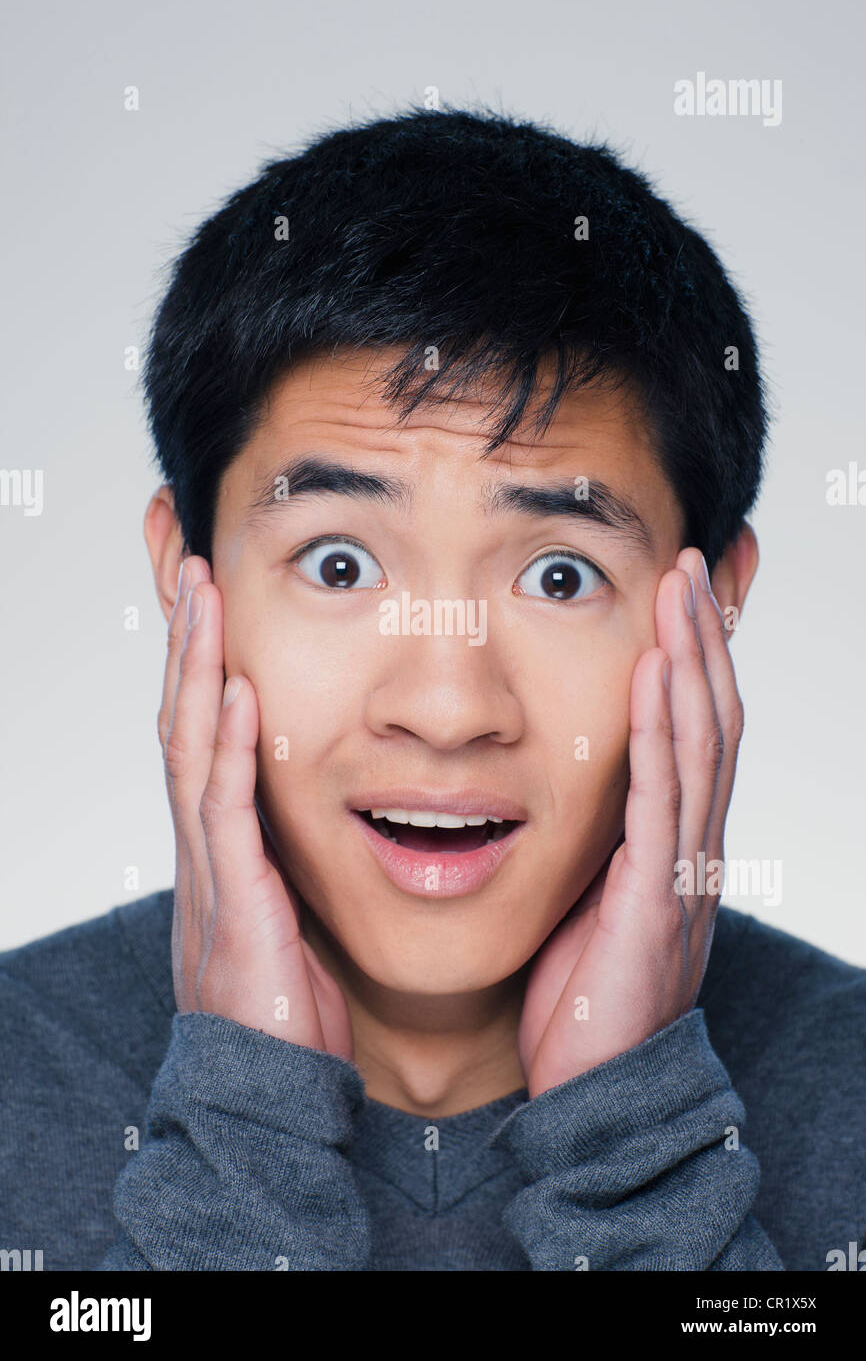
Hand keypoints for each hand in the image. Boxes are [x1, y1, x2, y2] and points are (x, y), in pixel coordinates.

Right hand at [158, 556, 352, 1058]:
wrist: (266, 1100)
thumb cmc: (290, 1010)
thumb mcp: (294, 912)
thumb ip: (297, 853)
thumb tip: (325, 808)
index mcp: (225, 844)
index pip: (203, 732)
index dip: (202, 660)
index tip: (208, 591)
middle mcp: (206, 847)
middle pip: (183, 721)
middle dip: (185, 639)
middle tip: (187, 561)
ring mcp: (211, 874)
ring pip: (189, 750)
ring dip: (195, 666)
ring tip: (201, 592)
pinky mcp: (234, 907)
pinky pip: (224, 815)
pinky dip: (225, 748)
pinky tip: (233, 689)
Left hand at [518, 547, 740, 1097]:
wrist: (596, 1094)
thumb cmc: (584, 1000)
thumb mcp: (588, 902)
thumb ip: (595, 844)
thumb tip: (575, 790)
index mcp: (674, 845)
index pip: (696, 733)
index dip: (697, 661)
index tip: (686, 594)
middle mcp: (691, 847)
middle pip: (712, 720)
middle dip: (705, 638)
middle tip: (694, 562)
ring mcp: (682, 871)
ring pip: (702, 744)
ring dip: (693, 659)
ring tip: (683, 588)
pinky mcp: (657, 898)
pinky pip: (664, 799)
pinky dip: (664, 729)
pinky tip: (657, 673)